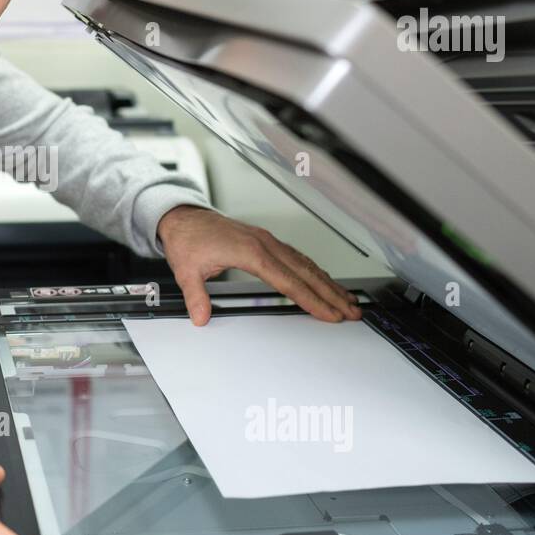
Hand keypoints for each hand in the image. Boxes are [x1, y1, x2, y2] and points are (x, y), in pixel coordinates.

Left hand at [156, 205, 360, 324]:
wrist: (183, 217)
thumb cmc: (187, 240)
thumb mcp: (186, 270)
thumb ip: (195, 296)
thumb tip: (200, 318)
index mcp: (250, 252)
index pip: (289, 281)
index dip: (311, 300)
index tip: (329, 314)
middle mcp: (265, 244)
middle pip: (306, 272)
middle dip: (331, 294)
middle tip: (351, 311)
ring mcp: (268, 241)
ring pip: (306, 263)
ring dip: (328, 282)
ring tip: (347, 300)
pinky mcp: (266, 241)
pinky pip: (297, 257)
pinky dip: (315, 271)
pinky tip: (324, 282)